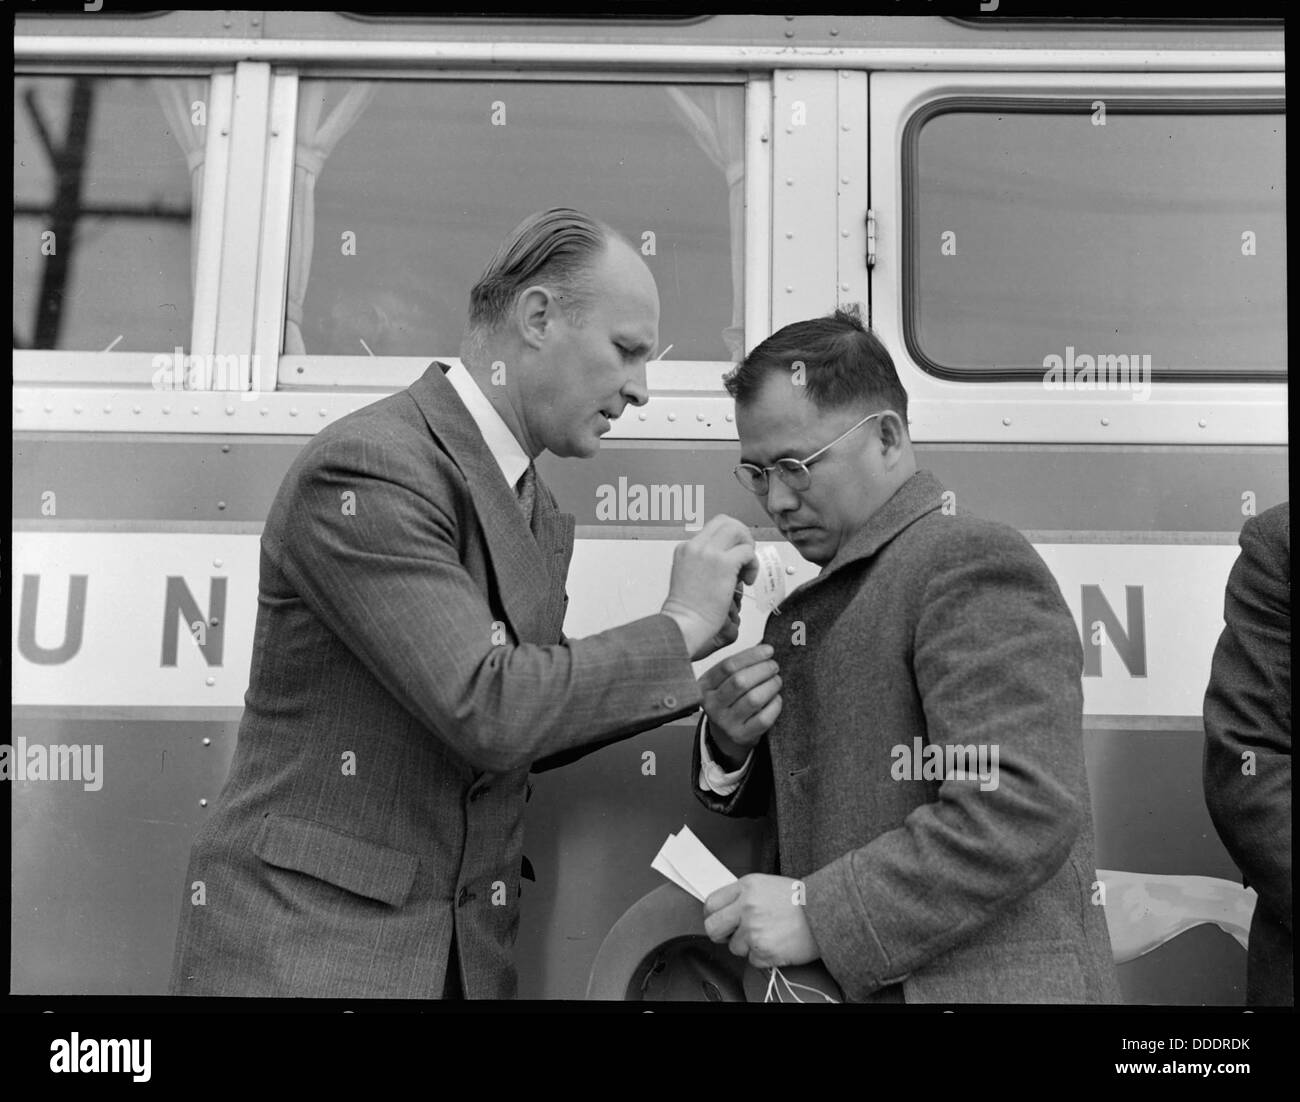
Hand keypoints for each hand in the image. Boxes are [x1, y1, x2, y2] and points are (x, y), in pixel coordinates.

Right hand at [660, 516, 756, 660]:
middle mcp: (695, 546)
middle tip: (744, 557)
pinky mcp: (723, 564)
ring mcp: (709, 553)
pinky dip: (752, 565)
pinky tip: (746, 581)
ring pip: (738, 530)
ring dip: (748, 548)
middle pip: (726, 522)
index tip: (734, 556)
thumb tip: (731, 560)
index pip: (714, 528)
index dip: (730, 540)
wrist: (685, 623)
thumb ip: (705, 564)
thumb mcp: (689, 577)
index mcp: (686, 549)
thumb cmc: (689, 610)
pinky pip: (747, 551)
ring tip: (745, 569)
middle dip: (742, 537)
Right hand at [699, 645, 781, 768]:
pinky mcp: (741, 736)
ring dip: (771, 685)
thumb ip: (740, 665)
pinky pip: (764, 718)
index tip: (769, 650)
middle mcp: (711, 705)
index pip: (728, 665)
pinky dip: (775, 705)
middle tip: (774, 666)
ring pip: (753, 699)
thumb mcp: (724, 682)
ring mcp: (726, 722)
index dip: (752, 655)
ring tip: (777, 680)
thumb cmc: (729, 702)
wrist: (725, 736)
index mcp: (704, 686)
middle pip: (740, 681)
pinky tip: (776, 698)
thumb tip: (765, 645)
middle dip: (763, 669)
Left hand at [703, 874, 819, 968]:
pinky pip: (751, 960)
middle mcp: (747, 908)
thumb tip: (726, 909)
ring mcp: (754, 931)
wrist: (827, 912)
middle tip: (732, 934)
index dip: (712, 914)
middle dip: (720, 934)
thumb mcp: (767, 884)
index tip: (717, 919)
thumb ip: (744, 895)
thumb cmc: (801, 899)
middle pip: (712, 928)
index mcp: (746, 887)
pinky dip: (762, 956)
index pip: (711, 903)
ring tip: (768, 934)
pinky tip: (776, 943)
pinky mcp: (764, 951)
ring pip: (734, 947)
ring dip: (748, 945)